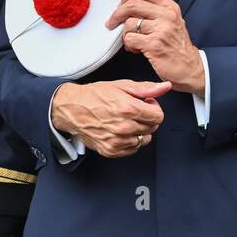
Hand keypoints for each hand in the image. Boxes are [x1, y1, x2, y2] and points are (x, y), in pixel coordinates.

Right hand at [51, 79, 169, 157]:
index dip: (153, 108)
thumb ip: (146, 88)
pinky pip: (132, 149)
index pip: (158, 116)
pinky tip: (120, 130)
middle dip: (147, 119)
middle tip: (134, 111)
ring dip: (139, 131)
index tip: (146, 104)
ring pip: (144, 140)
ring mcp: (117, 141)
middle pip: (152, 128)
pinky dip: (130, 141)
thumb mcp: (121, 85)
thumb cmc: (94, 95)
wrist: (71, 108)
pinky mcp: (110, 150)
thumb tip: (165, 87)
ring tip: (126, 121)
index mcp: (128, 109)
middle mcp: (124, 127)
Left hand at [108, 0, 205, 93]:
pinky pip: (130, 39)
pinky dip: (128, 45)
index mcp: (169, 7)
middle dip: (116, 14)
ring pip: (129, 23)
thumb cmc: (178, 47)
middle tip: (112, 22)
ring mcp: (161, 30)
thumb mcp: (172, 22)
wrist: (191, 68)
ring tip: (133, 42)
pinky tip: (136, 49)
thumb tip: (128, 7)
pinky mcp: (154, 45)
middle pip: (132, 4)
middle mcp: (166, 15)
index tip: (121, 6)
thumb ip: (154, 11)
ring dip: (125, 35)